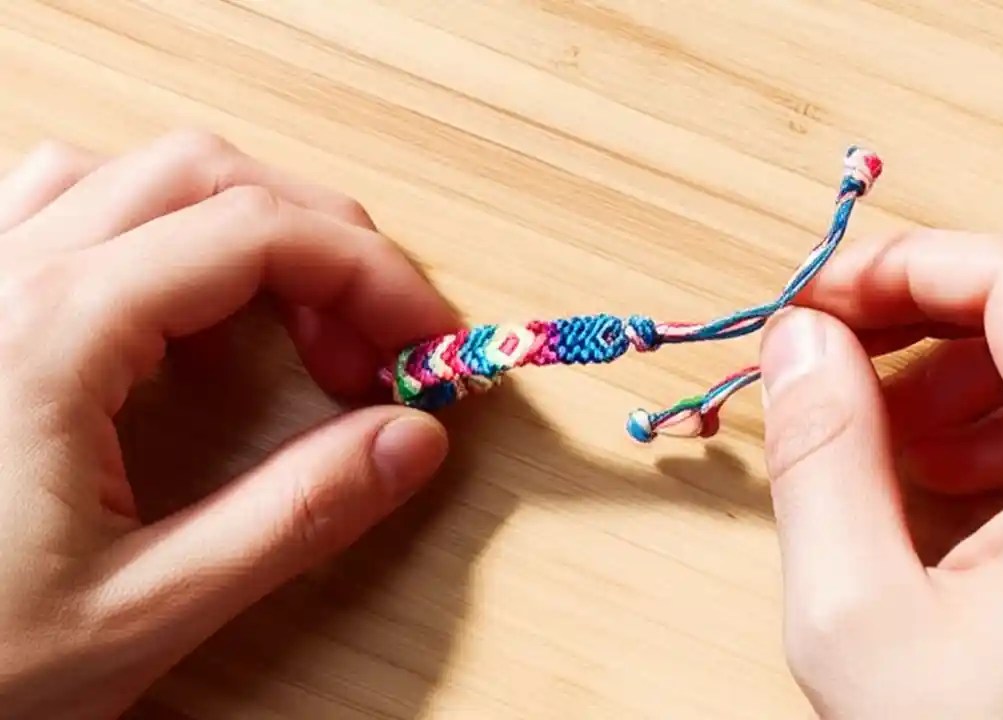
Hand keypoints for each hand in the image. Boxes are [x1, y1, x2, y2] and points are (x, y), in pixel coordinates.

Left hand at [0, 132, 452, 717]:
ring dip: (240, 221)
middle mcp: (4, 282)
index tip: (425, 337)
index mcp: (52, 337)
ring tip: (291, 313)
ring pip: (130, 174)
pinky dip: (157, 228)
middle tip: (373, 338)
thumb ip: (293, 517)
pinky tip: (183, 305)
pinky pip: (64, 206)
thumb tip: (408, 441)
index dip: (370, 274)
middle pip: (205, 175)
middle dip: (322, 242)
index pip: (257, 235)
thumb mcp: (144, 610)